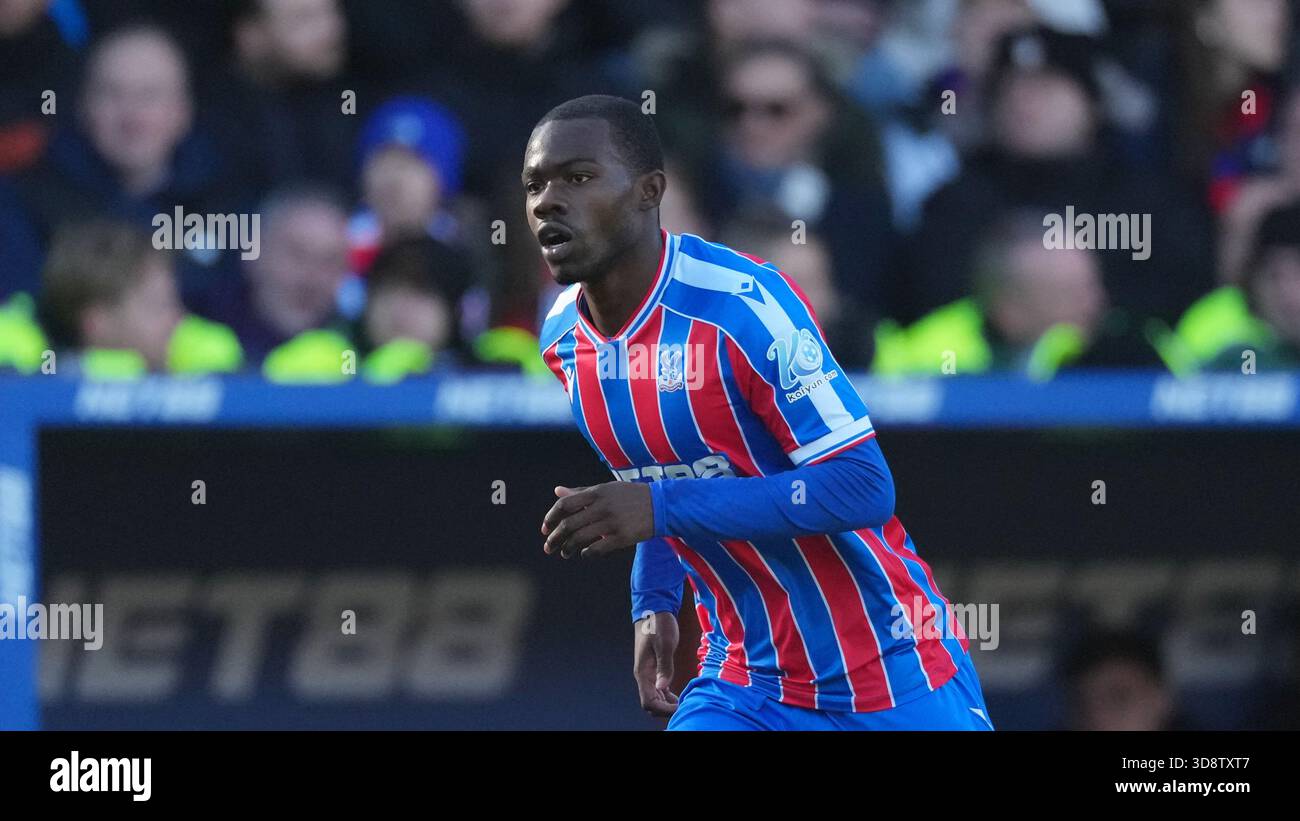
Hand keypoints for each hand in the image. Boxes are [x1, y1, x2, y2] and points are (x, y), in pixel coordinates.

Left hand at [540, 482, 654, 558]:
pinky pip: (597, 549)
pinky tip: (584, 554)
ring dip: (568, 548)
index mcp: (596, 493)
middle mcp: (602, 507)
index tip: (545, 528)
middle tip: (548, 547)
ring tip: (565, 553)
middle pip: (568, 525)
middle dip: (554, 538)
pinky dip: (586, 553)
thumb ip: (581, 492)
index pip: (564, 505)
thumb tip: (557, 491)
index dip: (550, 518)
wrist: (661, 505)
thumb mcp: (605, 489)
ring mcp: (612, 523)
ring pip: (580, 539)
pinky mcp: (622, 537)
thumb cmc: (629, 496)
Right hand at [633, 612, 679, 716]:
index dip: (663, 710)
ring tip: (684, 704)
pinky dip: (667, 697)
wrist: (654, 610)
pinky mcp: (654, 669)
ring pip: (654, 698)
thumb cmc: (658, 624)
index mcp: (643, 672)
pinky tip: (678, 696)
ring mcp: (648, 673)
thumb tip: (663, 687)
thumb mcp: (665, 644)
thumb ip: (664, 666)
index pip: (648, 701)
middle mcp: (643, 676)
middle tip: (685, 708)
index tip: (680, 708)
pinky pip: (658, 690)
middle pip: (650, 704)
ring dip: (667, 705)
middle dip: (666, 710)